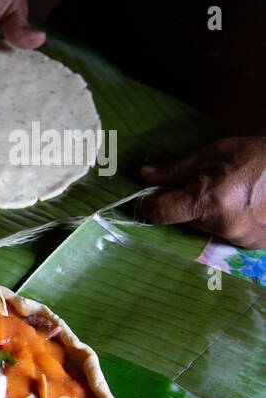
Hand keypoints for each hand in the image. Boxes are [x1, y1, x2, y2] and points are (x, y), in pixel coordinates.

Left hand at [140, 137, 265, 248]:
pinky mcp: (254, 245)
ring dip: (206, 213)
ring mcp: (242, 238)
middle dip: (184, 204)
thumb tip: (145, 176)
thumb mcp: (215, 153)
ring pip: (204, 229)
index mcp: (211, 200)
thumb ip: (176, 169)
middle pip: (183, 221)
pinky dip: (226, 221)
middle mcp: (225, 225)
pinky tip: (241, 204)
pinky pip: (225, 234)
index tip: (143, 198)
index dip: (148, 205)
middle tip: (199, 184)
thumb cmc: (259, 154)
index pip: (162, 212)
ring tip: (228, 192)